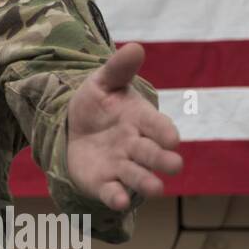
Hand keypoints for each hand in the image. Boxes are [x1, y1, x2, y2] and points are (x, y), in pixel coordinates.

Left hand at [66, 42, 182, 210]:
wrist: (74, 125)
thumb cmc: (99, 103)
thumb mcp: (104, 82)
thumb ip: (119, 68)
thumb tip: (136, 47)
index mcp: (141, 119)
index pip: (158, 126)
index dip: (165, 131)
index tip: (171, 138)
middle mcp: (136, 145)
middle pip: (153, 154)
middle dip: (163, 160)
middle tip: (174, 165)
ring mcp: (121, 165)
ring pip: (137, 176)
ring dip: (146, 182)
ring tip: (156, 189)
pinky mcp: (103, 182)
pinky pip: (112, 192)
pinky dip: (117, 197)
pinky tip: (119, 201)